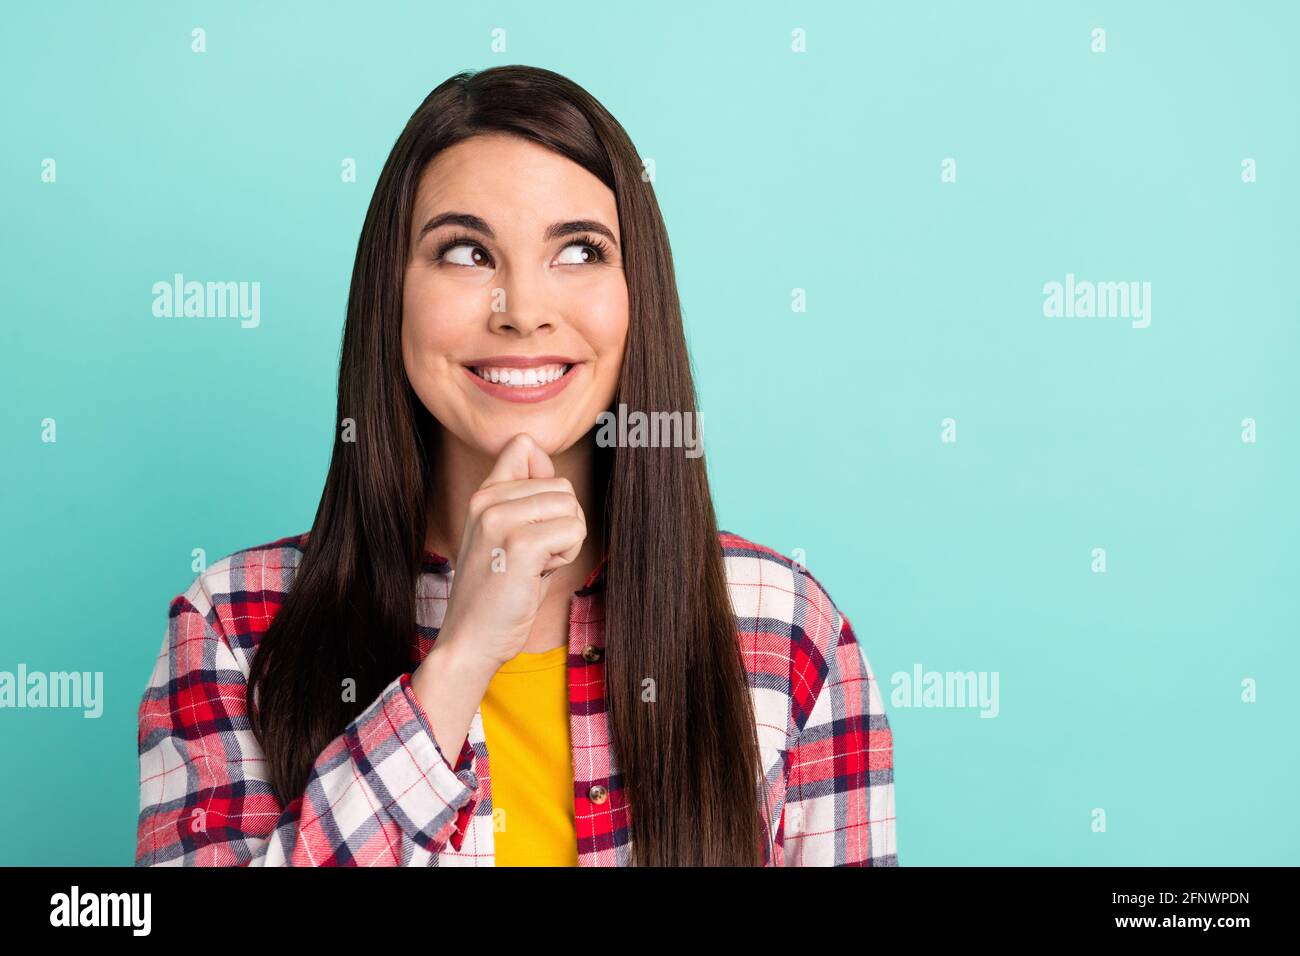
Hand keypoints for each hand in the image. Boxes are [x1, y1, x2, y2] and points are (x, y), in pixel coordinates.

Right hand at [430, 432, 586, 674]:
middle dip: (562, 523)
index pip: (525, 446)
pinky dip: (567, 556)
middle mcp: (487, 499)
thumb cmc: (496, 594)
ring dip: (566, 542)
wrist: (470, 640)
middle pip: (563, 485)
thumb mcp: (504, 536)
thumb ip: (525, 500)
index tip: (537, 518)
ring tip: (534, 565)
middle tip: (534, 555)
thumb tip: (549, 463)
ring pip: (572, 508)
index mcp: (483, 494)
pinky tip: (537, 574)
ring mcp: (500, 519)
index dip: (547, 476)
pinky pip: (574, 532)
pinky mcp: (519, 544)